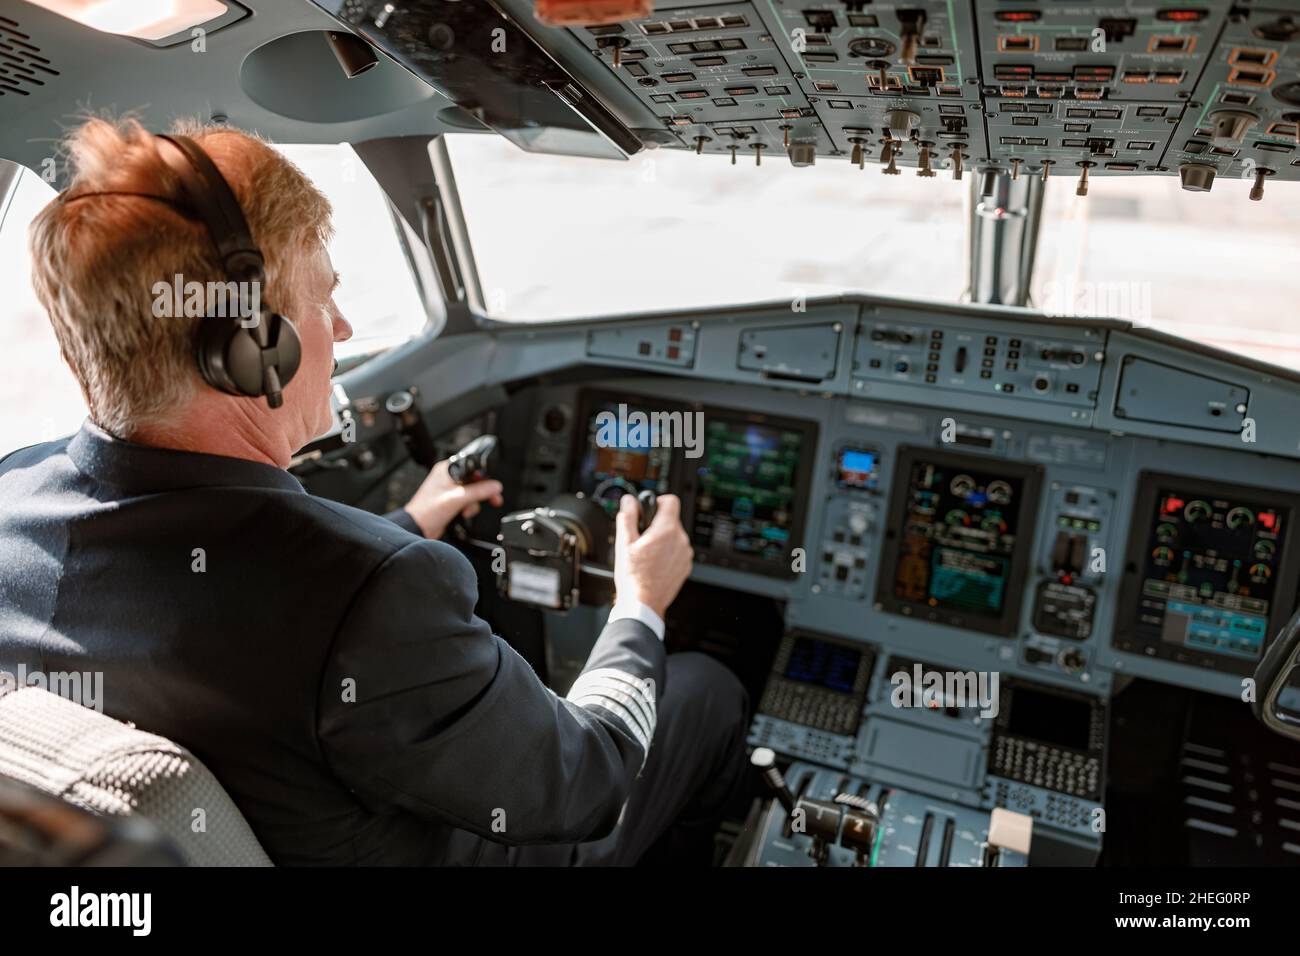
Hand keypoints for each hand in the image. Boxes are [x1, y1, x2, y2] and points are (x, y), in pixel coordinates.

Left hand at [403, 460, 503, 538]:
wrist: (417, 528)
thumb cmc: (427, 511)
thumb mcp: (457, 498)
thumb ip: (479, 491)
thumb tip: (495, 486)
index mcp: (447, 469)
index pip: (472, 467)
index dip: (483, 477)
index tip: (492, 486)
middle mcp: (448, 477)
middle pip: (474, 480)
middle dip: (482, 492)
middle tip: (494, 499)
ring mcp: (449, 490)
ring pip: (473, 492)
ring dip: (474, 503)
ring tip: (466, 511)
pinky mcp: (451, 501)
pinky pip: (467, 501)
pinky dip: (469, 508)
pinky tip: (463, 513)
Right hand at [614, 493, 691, 619]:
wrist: (643, 604)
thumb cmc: (633, 577)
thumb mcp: (624, 542)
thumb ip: (627, 516)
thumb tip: (629, 501)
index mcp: (666, 531)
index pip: (670, 501)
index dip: (657, 502)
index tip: (649, 510)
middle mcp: (681, 540)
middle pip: (671, 520)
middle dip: (656, 525)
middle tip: (641, 538)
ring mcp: (685, 554)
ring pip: (674, 536)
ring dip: (663, 539)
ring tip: (647, 554)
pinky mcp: (685, 566)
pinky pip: (678, 551)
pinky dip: (668, 553)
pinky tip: (654, 564)